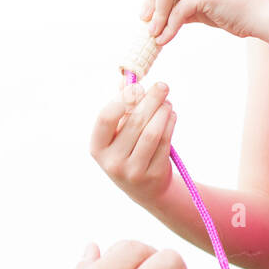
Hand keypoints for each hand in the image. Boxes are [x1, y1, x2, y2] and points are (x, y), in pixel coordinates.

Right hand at [90, 79, 175, 206]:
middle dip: (151, 100)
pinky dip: (170, 124)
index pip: (105, 118)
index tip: (137, 87)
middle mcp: (112, 162)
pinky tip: (171, 115)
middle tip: (162, 86)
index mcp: (98, 148)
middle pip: (134, 122)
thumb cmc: (129, 151)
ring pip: (152, 132)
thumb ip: (122, 106)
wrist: (145, 189)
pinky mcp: (153, 175)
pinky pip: (164, 142)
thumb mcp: (119, 133)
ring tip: (167, 102)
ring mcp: (133, 171)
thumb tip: (127, 78)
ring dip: (163, 111)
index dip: (122, 99)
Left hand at [140, 0, 265, 46]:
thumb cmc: (235, 10)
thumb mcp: (203, 3)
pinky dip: (169, 27)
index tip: (147, 12)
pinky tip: (165, 39)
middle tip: (146, 21)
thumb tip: (155, 16)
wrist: (263, 15)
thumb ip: (182, 3)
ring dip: (157, 15)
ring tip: (155, 34)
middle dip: (149, 0)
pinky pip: (178, 11)